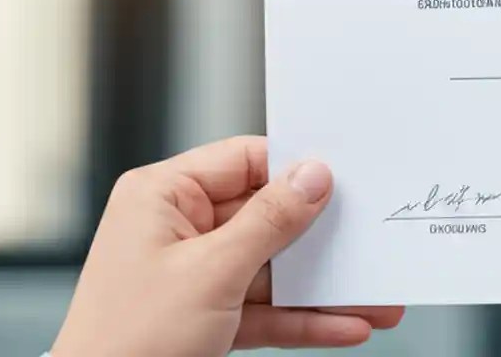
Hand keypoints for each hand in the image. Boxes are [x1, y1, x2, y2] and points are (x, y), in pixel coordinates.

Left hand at [51, 136, 403, 355]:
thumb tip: (313, 175)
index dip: (295, 169)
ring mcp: (195, 274)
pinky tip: (347, 326)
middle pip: (269, 218)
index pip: (244, 160)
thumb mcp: (211, 271)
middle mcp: (177, 228)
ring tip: (375, 299)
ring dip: (324, 288)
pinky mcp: (208, 316)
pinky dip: (305, 319)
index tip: (344, 180)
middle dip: (323, 242)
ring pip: (275, 270)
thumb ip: (269, 221)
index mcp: (162, 196)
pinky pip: (268, 308)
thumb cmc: (125, 341)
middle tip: (370, 243)